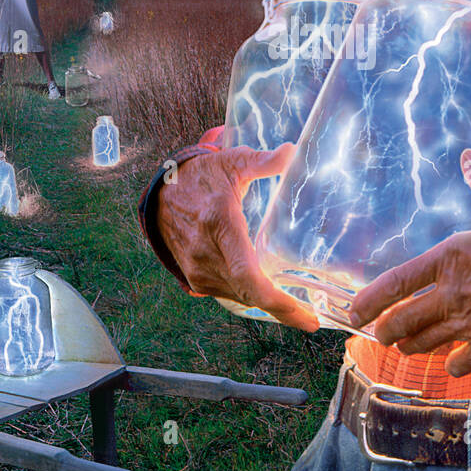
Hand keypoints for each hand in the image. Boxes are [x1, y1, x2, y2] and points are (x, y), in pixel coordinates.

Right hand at [155, 143, 319, 331]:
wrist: (161, 197)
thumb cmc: (202, 178)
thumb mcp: (231, 163)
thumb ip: (262, 160)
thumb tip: (291, 151)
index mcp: (220, 225)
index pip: (248, 275)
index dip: (276, 300)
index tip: (303, 312)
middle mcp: (206, 254)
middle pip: (249, 294)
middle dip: (281, 310)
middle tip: (310, 319)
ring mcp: (198, 270)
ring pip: (239, 297)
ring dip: (265, 304)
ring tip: (295, 308)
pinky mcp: (195, 279)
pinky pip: (228, 294)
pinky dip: (249, 297)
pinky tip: (268, 296)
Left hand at [349, 147, 470, 376]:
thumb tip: (468, 158)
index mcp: (453, 257)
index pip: (396, 283)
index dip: (368, 300)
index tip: (353, 311)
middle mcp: (455, 296)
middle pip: (400, 323)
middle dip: (385, 330)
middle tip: (381, 331)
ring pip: (423, 346)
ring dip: (411, 345)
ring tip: (406, 343)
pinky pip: (457, 364)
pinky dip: (451, 362)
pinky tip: (454, 356)